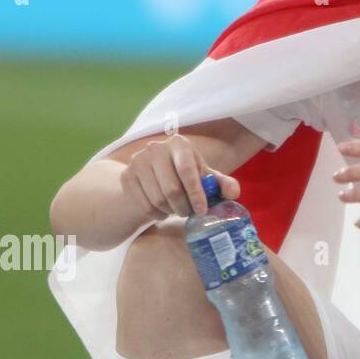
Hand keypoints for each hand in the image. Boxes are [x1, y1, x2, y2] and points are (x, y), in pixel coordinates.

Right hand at [119, 134, 240, 217]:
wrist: (155, 174)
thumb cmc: (188, 174)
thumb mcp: (206, 177)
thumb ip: (223, 184)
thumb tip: (233, 193)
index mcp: (179, 144)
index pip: (187, 170)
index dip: (196, 193)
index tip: (202, 210)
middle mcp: (155, 148)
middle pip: (171, 188)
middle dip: (184, 206)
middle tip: (190, 213)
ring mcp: (137, 161)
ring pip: (157, 199)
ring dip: (171, 211)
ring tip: (178, 210)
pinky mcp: (126, 176)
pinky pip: (143, 205)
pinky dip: (156, 214)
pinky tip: (163, 211)